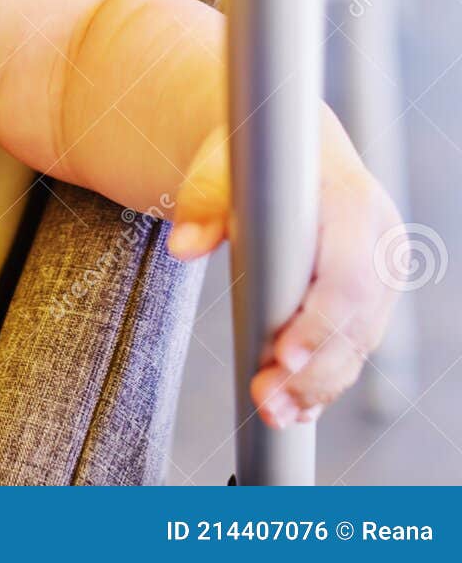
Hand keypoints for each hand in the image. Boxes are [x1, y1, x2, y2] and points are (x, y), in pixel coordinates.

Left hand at [166, 109, 403, 428]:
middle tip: (266, 400)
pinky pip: (353, 348)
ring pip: (359, 343)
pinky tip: (296, 408)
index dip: (318, 320)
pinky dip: (324, 380)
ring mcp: (380, 273)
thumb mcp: (221, 169)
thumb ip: (203, 205)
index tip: (280, 356)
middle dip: (313, 368)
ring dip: (317, 386)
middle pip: (357, 320)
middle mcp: (378, 240)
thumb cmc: (248, 155)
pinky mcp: (370, 298)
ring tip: (273, 413)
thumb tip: (182, 246)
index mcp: (352, 200)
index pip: (345, 273)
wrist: (282, 149)